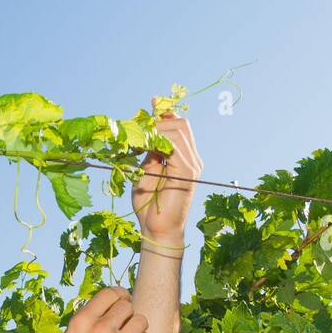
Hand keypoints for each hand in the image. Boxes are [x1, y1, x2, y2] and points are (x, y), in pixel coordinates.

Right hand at [44, 286, 155, 332]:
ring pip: (142, 321)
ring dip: (138, 331)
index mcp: (82, 321)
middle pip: (128, 306)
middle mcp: (100, 329)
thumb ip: (87, 323)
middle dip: (128, 316)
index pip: (110, 293)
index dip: (120, 296)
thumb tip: (107, 310)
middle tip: (124, 329)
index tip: (123, 302)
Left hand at [131, 99, 202, 252]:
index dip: (164, 114)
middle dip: (160, 120)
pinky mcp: (187, 171)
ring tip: (139, 138)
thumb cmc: (149, 205)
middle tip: (139, 126)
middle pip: (181, 124)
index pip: (178, 127)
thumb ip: (150, 153)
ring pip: (179, 130)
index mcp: (182, 158)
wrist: (157, 229)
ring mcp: (192, 164)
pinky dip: (159, 140)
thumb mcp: (146, 171)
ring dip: (157, 128)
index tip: (151, 104)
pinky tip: (145, 145)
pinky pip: (175, 145)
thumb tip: (146, 133)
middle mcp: (191, 158)